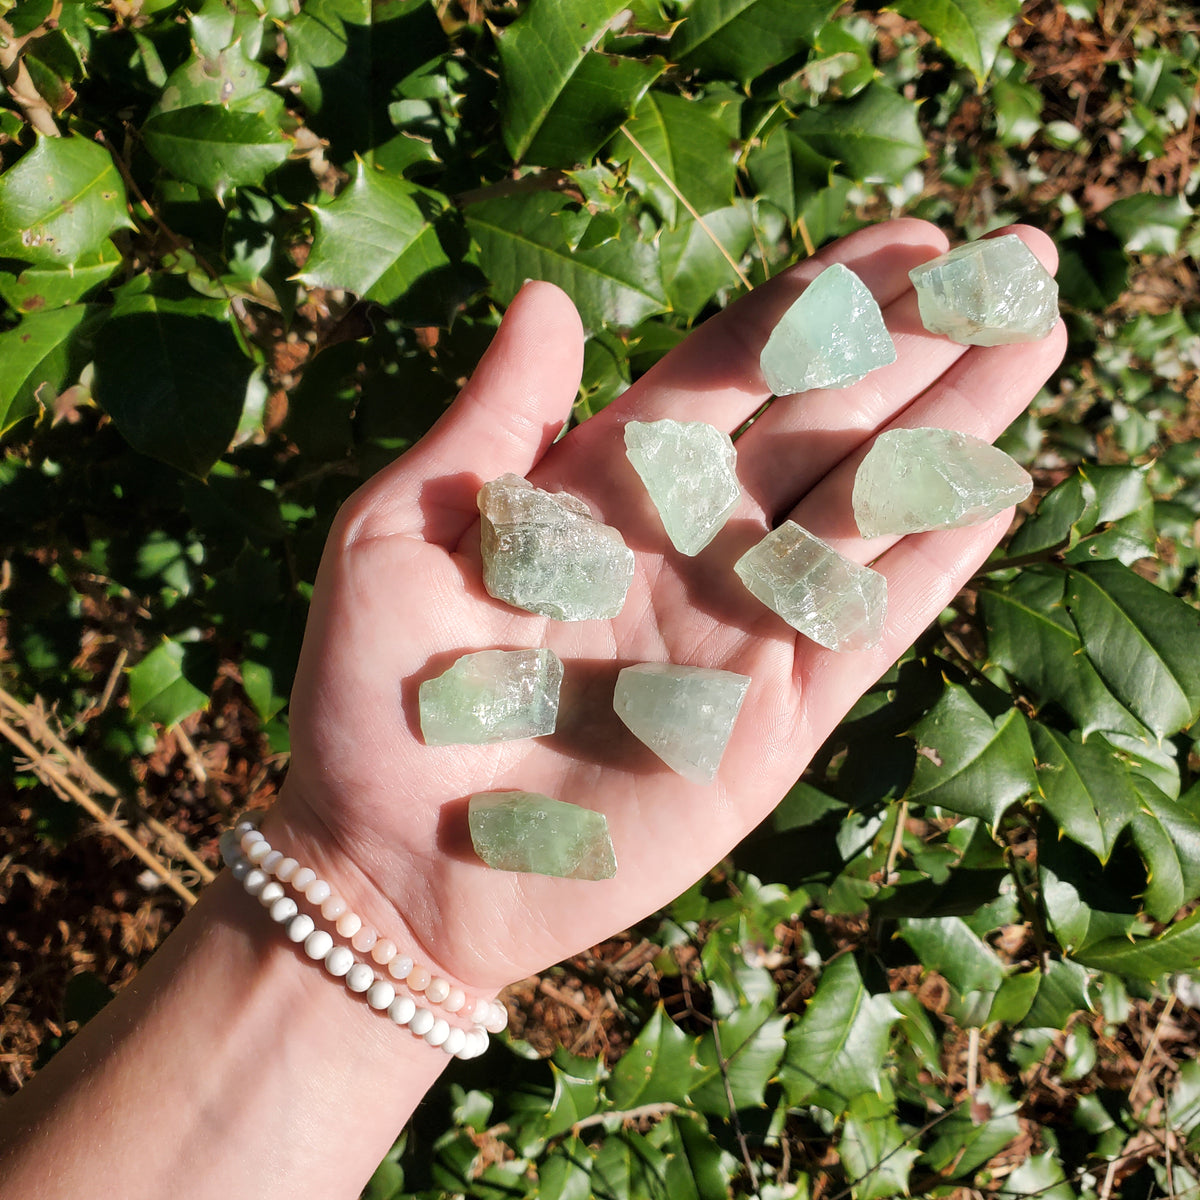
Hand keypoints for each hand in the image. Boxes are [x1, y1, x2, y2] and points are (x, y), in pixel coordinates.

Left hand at [270, 218, 1065, 992]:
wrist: (392, 863)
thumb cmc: (374, 700)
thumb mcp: (396, 538)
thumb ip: (487, 427)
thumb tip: (548, 300)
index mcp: (599, 486)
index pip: (728, 371)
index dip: (811, 305)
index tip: (904, 240)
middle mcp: (685, 543)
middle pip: (819, 420)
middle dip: (912, 342)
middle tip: (1011, 261)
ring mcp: (735, 629)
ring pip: (864, 506)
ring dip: (950, 426)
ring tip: (1032, 338)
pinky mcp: (769, 721)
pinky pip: (863, 626)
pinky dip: (928, 559)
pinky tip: (992, 488)